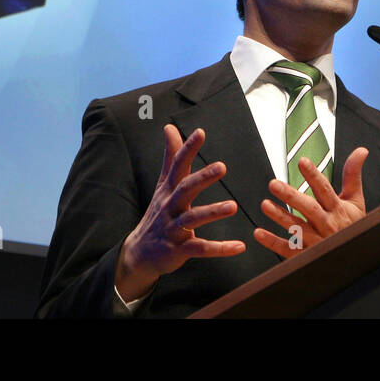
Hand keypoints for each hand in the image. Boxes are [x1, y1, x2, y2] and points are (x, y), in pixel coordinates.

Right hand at [116, 124, 245, 301]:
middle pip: (185, 189)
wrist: (139, 253)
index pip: (177, 165)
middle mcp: (170, 206)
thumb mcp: (163, 185)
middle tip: (222, 166)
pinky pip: (200, 248)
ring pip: (192, 218)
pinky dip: (220, 248)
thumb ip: (170, 157)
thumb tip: (169, 127)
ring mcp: (173, 228)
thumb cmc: (157, 214)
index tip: (200, 132)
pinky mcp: (179, 250)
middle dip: (203, 177)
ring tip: (233, 206)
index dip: (187, 148)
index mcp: (168, 190)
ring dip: (213, 212)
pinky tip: (239, 246)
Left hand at [252, 146, 368, 259]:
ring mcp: (317, 242)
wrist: (358, 258)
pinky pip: (288, 249)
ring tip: (265, 205)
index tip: (302, 162)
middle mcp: (327, 225)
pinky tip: (259, 233)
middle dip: (291, 197)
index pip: (325, 190)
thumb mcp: (356, 200)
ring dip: (280, 217)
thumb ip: (352, 175)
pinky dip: (273, 242)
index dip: (314, 176)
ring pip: (297, 229)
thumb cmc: (354, 226)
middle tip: (274, 184)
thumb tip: (361, 151)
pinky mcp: (306, 256)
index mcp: (338, 209)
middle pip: (309, 209)